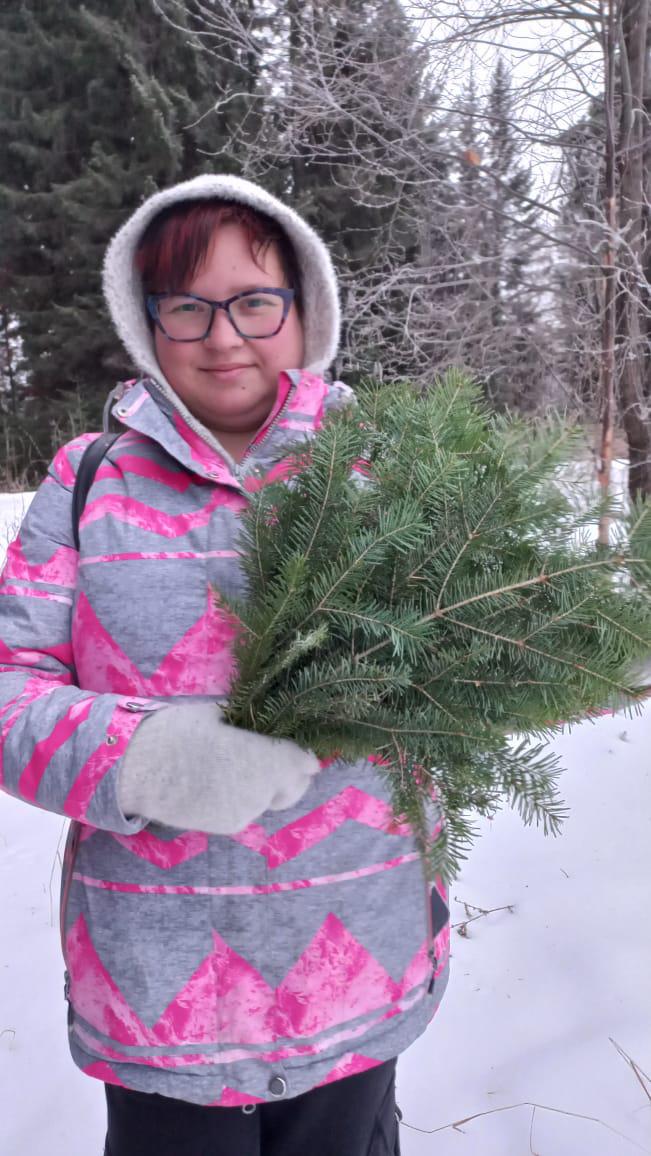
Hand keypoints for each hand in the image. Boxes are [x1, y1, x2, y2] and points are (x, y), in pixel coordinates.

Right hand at [118, 702, 318, 833]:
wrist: (134, 768)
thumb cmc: (178, 730)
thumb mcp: (219, 714)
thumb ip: (252, 724)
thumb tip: (271, 723)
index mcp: (263, 759)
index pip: (303, 763)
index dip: (303, 755)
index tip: (300, 748)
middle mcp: (259, 792)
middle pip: (293, 788)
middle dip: (290, 774)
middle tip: (274, 758)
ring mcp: (243, 813)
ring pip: (269, 800)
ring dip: (265, 786)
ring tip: (238, 767)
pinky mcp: (226, 826)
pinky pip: (247, 810)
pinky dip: (243, 798)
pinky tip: (221, 782)